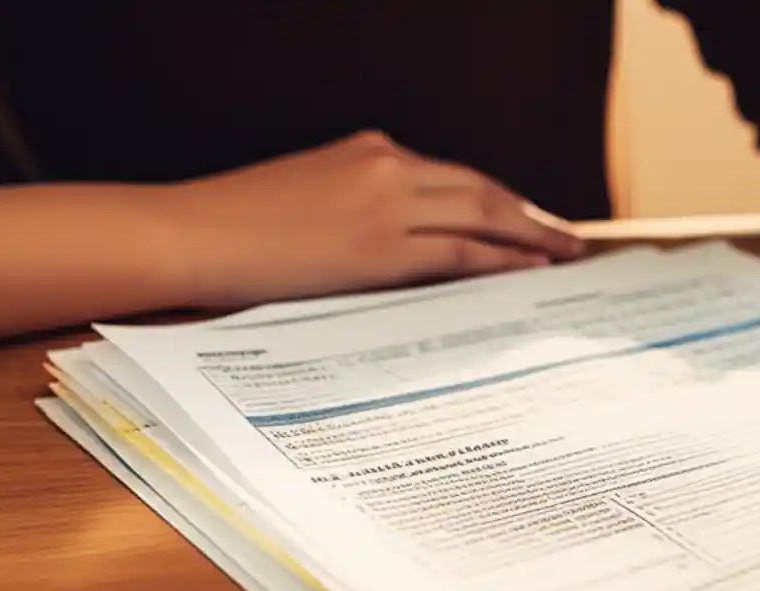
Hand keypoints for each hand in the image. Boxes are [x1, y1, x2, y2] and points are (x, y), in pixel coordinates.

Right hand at [163, 130, 583, 306]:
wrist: (190, 233)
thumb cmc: (235, 223)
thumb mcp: (307, 194)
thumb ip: (358, 203)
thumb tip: (396, 235)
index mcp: (369, 150)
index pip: (454, 175)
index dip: (500, 198)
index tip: (528, 217)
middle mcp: (387, 166)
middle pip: (483, 189)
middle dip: (531, 215)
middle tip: (568, 238)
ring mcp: (386, 205)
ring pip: (483, 216)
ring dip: (531, 236)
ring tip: (565, 256)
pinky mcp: (380, 248)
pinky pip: (460, 253)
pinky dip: (501, 261)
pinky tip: (529, 271)